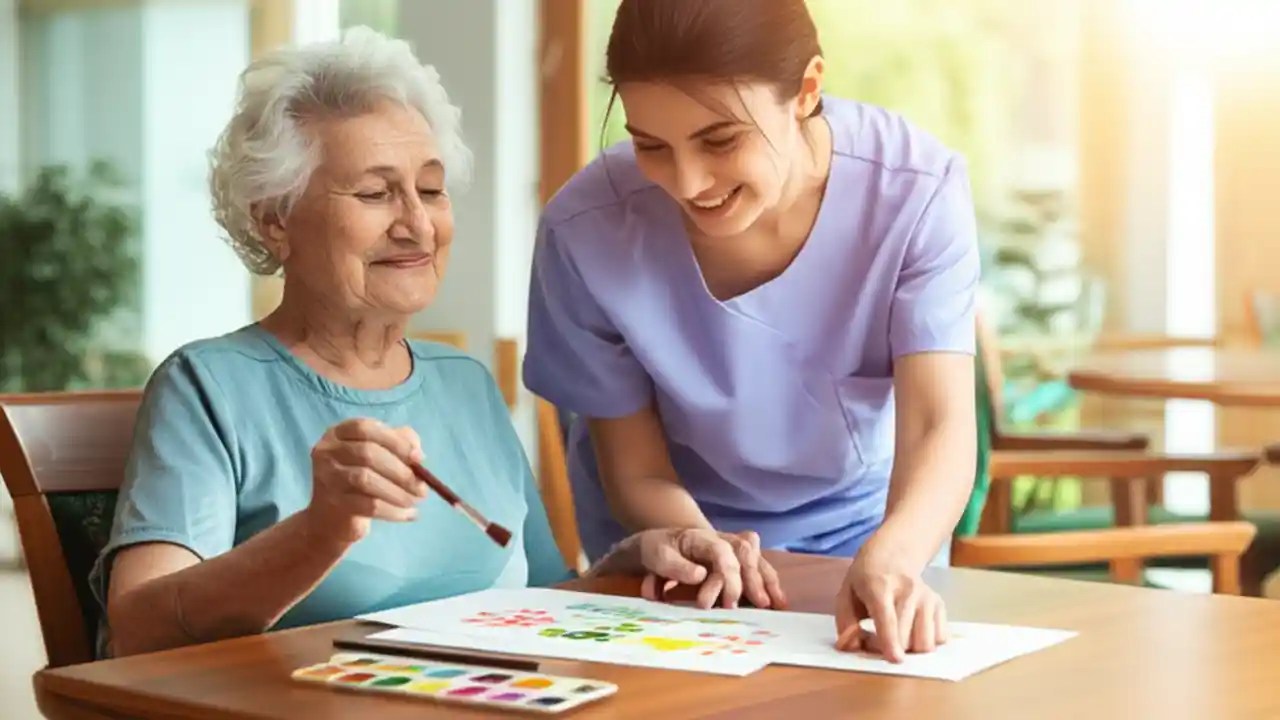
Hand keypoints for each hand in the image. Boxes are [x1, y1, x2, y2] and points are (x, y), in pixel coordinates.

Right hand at [305, 418, 425, 545]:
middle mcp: (327, 451)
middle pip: (367, 453)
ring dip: (398, 492)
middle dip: (401, 471)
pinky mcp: (333, 504)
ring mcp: (327, 478)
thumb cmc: (361, 478)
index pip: (366, 428)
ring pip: (366, 480)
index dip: (395, 441)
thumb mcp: (381, 453)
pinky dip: (393, 511)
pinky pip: (368, 506)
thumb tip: (417, 455)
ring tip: (416, 500)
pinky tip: (409, 514)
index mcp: (339, 433)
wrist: (332, 517)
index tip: (419, 458)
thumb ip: (401, 443)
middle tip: (422, 487)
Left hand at [633, 529, 786, 609]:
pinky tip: (778, 602)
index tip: (728, 601)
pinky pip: (759, 568)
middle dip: (751, 580)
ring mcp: (732, 549)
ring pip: (756, 559)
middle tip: (756, 605)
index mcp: (701, 537)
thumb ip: (676, 566)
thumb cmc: (659, 550)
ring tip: (775, 605)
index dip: (728, 575)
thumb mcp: (657, 556)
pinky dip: (769, 583)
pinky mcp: (738, 561)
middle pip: (745, 553)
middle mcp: (722, 539)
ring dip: (766, 582)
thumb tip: (701, 575)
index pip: (722, 550)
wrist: (660, 544)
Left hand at [834, 550, 947, 662]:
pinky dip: (926, 642)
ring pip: (926, 642)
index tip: (895, 659)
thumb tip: (851, 647)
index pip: (887, 618)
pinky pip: (940, 638)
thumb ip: (845, 623)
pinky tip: (913, 631)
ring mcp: (927, 597)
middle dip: (891, 649)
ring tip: (898, 637)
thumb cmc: (866, 579)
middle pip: (906, 638)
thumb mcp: (846, 594)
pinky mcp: (939, 604)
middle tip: (878, 640)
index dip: (890, 640)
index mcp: (879, 586)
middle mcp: (908, 590)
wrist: (893, 555)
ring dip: (911, 649)